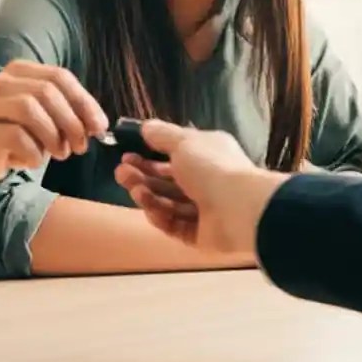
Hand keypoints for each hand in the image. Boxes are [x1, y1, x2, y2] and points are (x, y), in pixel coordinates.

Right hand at [0, 60, 108, 185]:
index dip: (84, 101)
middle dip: (72, 121)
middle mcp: (1, 81)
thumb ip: (65, 115)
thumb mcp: (40, 122)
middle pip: (47, 91)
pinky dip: (33, 152)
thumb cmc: (8, 139)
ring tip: (59, 154)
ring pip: (30, 108)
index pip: (59, 77)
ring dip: (53, 135)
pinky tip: (32, 161)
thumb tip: (97, 125)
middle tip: (80, 146)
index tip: (99, 127)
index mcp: (19, 72)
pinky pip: (15, 136)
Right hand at [114, 120, 287, 255]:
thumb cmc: (211, 167)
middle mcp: (206, 181)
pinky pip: (175, 225)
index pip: (174, 155)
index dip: (149, 155)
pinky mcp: (200, 234)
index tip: (126, 154)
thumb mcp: (183, 142)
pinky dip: (161, 217)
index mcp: (207, 155)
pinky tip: (150, 210)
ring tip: (134, 191)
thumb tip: (145, 127)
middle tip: (121, 174)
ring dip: (148, 196)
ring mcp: (204, 209)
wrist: (240, 208)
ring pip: (169, 203)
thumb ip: (162, 135)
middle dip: (143, 176)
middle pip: (167, 181)